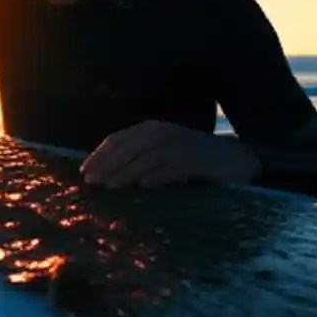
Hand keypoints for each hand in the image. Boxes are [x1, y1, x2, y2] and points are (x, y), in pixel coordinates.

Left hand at [79, 120, 262, 188]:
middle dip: (107, 164)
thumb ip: (136, 160)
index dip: (99, 155)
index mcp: (149, 130)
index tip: (83, 171)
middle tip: (92, 182)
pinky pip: (172, 167)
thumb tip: (104, 177)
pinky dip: (157, 176)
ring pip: (146, 157)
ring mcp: (178, 144)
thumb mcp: (160, 156)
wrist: (233, 159)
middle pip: (127, 147)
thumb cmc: (190, 160)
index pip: (117, 140)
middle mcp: (161, 133)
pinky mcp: (195, 158)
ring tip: (110, 186)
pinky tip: (144, 186)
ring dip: (127, 171)